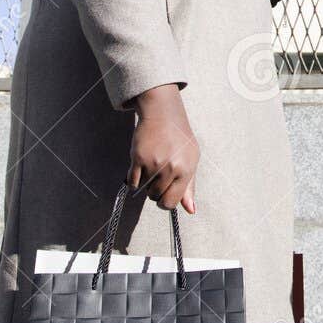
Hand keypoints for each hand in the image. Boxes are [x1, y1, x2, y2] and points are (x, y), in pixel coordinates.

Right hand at [129, 85, 198, 212]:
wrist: (163, 113)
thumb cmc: (179, 138)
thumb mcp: (191, 160)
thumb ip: (189, 187)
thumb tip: (190, 210)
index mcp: (186, 170)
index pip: (171, 202)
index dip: (165, 202)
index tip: (163, 195)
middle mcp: (171, 168)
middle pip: (155, 197)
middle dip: (154, 191)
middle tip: (157, 175)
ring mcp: (154, 163)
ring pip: (143, 190)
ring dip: (145, 183)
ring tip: (151, 166)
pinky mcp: (138, 158)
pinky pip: (132, 182)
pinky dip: (134, 178)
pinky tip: (140, 166)